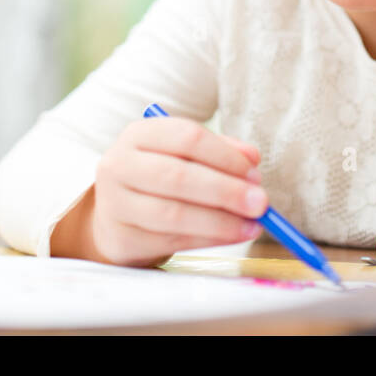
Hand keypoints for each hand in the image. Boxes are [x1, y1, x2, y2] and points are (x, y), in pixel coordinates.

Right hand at [89, 117, 268, 266]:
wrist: (115, 217)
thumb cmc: (159, 180)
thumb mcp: (184, 156)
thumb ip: (220, 152)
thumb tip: (252, 159)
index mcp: (139, 134)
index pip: (186, 137)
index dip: (225, 156)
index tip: (254, 174)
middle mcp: (119, 164)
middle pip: (179, 176)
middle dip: (227, 191)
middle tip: (261, 203)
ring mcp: (115, 203)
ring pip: (174, 214)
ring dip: (221, 221)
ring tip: (252, 225)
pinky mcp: (121, 238)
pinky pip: (172, 240)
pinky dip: (208, 240)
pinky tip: (232, 236)